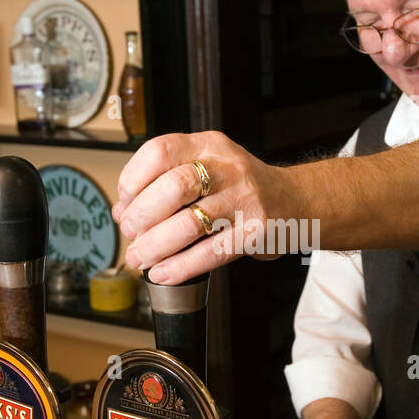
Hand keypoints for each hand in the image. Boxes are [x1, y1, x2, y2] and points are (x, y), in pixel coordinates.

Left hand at [113, 131, 298, 283]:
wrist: (295, 201)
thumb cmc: (240, 188)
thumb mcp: (206, 170)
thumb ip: (164, 184)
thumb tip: (123, 211)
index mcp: (208, 145)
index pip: (159, 152)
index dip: (133, 180)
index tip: (124, 203)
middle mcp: (227, 166)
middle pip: (173, 186)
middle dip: (142, 216)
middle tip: (132, 234)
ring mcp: (244, 198)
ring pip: (190, 223)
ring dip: (156, 246)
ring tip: (141, 259)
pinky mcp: (256, 231)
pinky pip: (212, 252)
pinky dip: (182, 266)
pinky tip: (164, 273)